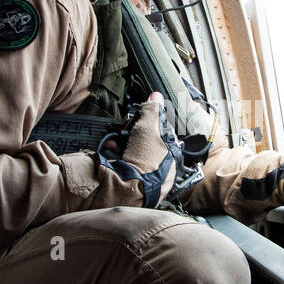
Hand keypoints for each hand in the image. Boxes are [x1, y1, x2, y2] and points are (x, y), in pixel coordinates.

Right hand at [97, 92, 183, 207]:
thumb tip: (156, 96)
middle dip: (133, 134)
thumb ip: (152, 110)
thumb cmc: (145, 158)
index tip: (140, 119)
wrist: (127, 188)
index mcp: (173, 158)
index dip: (150, 124)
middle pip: (145, 144)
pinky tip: (110, 150)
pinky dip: (115, 156)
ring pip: (132, 154)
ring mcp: (147, 180)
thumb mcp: (149, 126)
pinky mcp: (130, 185)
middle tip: (127, 130)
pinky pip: (122, 165)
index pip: (163, 134)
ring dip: (121, 144)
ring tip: (116, 141)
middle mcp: (162, 171)